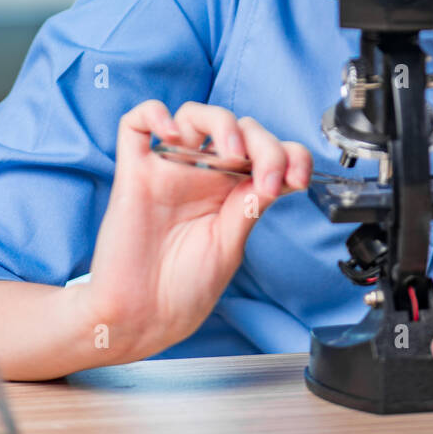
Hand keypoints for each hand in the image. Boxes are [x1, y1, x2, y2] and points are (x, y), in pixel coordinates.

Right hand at [81, 99, 311, 363]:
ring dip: (222, 122)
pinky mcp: (133, 173)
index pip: (266, 152)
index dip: (289, 154)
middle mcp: (203, 176)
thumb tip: (279, 174)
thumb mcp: (230, 247)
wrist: (142, 320)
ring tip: (231, 152)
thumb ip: (250, 207)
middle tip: (269, 181)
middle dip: (265, 144)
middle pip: (239, 128)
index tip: (299, 177)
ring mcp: (169, 171)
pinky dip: (155, 113)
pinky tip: (172, 132)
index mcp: (231, 193)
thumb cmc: (183, 292)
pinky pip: (136, 123)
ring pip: (194, 115)